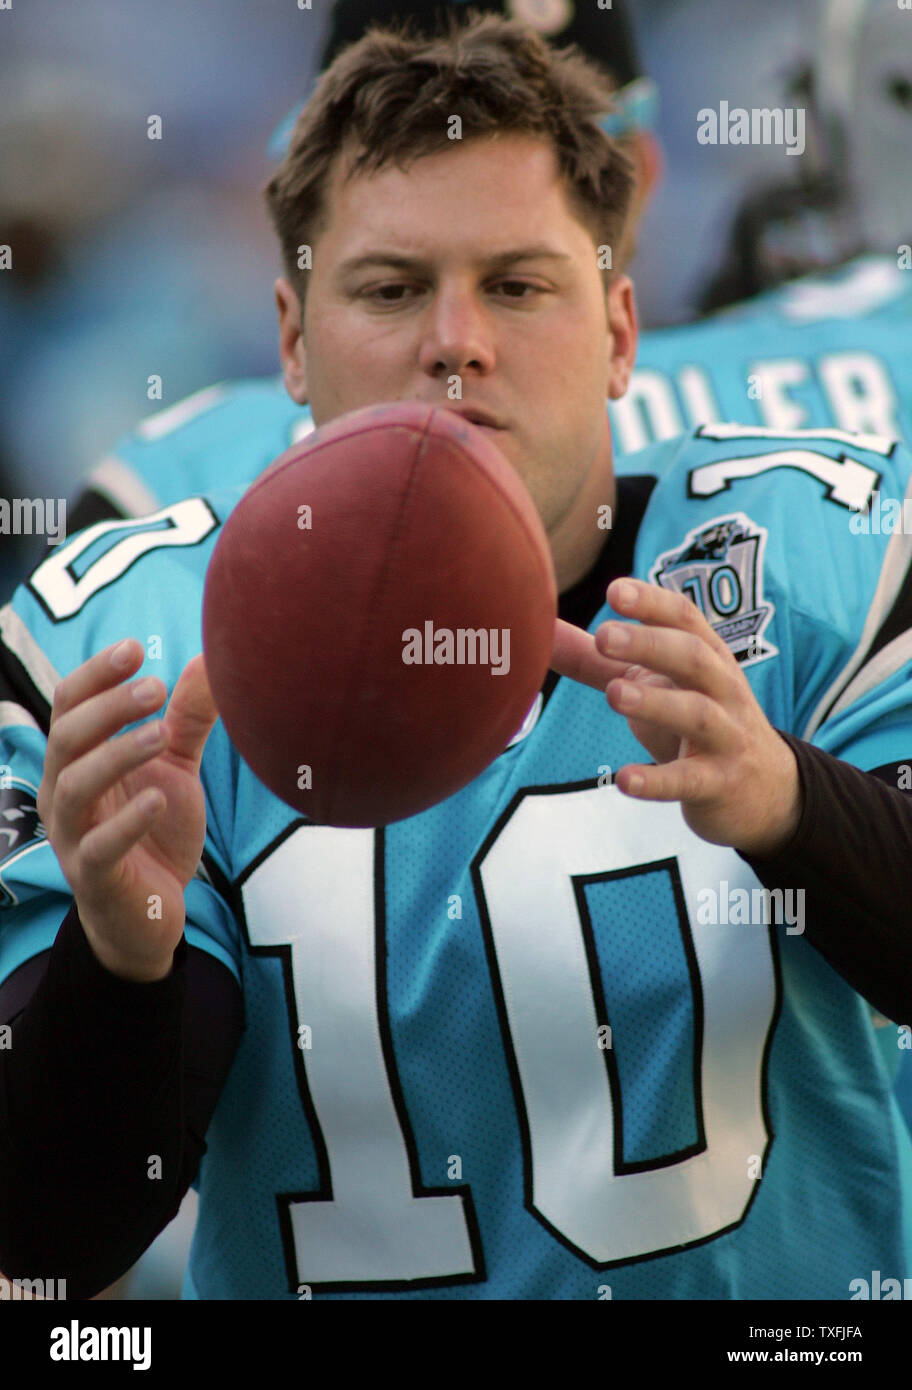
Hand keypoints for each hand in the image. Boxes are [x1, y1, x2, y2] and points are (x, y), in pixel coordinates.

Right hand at [37, 640, 217, 980]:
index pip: (69, 706)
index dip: (96, 675)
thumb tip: (209, 659)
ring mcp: (74, 837)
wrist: (148, 914)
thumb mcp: (174, 768)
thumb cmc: (153, 830)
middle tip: (156, 687)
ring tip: (161, 734)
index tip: (134, 650)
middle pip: (66, 737)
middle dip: (108, 707)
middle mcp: (64, 794)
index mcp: (77, 761)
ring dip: (116, 754)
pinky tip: (159, 800)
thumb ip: (186, 719)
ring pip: (75, 787)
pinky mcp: (94, 877)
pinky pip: (100, 848)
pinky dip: (128, 821)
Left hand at [550, 578, 801, 855]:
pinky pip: (689, 780)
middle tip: (603, 636)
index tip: (614, 590)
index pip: (686, 619)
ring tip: (613, 693)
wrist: (766, 790)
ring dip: (656, 702)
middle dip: (650, 643)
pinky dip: (658, 779)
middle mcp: (722, 690)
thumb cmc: (696, 723)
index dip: (652, 602)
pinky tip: (624, 779)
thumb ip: (595, 660)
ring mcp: (725, 737)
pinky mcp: (718, 783)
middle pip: (694, 657)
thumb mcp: (653, 684)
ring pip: (696, 714)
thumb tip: (537, 629)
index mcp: (707, 657)